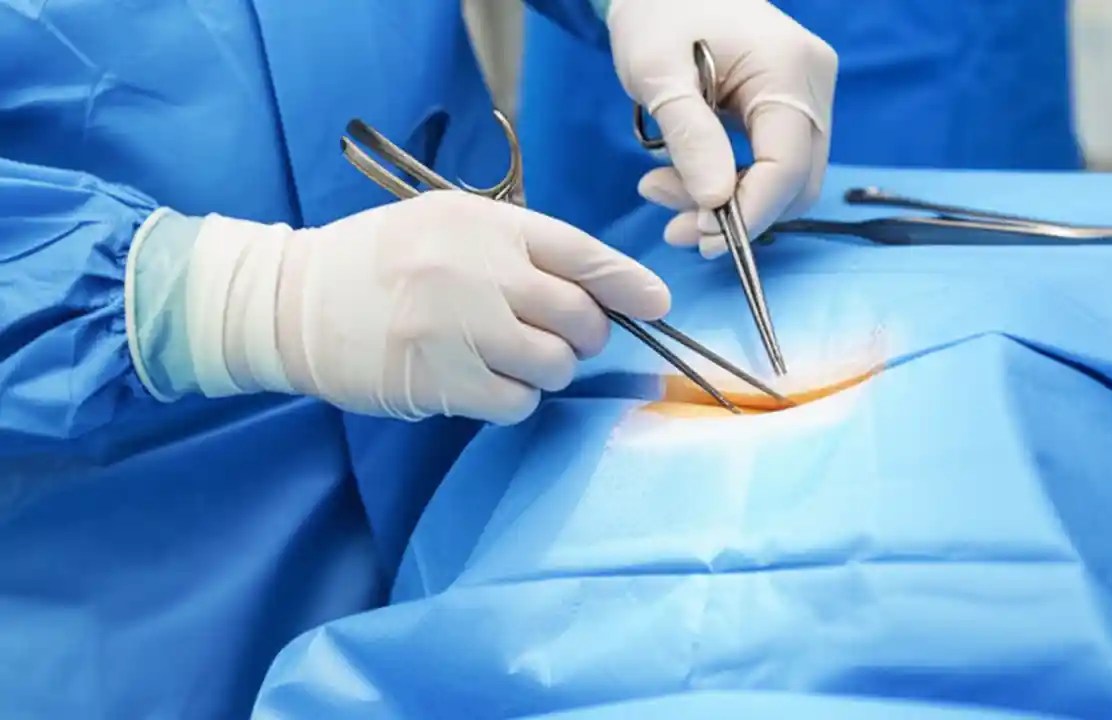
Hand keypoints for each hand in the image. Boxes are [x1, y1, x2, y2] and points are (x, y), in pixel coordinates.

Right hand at [199, 192, 669, 423]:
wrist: (294, 299)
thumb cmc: (381, 261)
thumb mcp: (448, 225)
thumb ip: (518, 249)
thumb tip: (597, 290)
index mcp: (485, 225)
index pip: (581, 253)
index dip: (629, 283)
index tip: (658, 303)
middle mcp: (478, 271)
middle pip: (580, 316)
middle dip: (588, 335)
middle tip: (565, 339)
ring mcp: (459, 328)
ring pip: (554, 364)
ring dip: (550, 369)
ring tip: (513, 358)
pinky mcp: (440, 380)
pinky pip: (517, 402)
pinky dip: (516, 398)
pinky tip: (486, 382)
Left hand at [605, 0, 837, 257]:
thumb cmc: (657, 15)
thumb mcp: (658, 73)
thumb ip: (689, 136)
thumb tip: (715, 202)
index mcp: (788, 68)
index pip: (786, 165)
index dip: (749, 213)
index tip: (697, 239)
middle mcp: (813, 82)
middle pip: (796, 181)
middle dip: (737, 214)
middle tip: (671, 225)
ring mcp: (809, 95)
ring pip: (786, 179)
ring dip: (729, 202)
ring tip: (661, 189)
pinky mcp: (793, 106)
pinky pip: (775, 163)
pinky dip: (732, 182)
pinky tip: (684, 178)